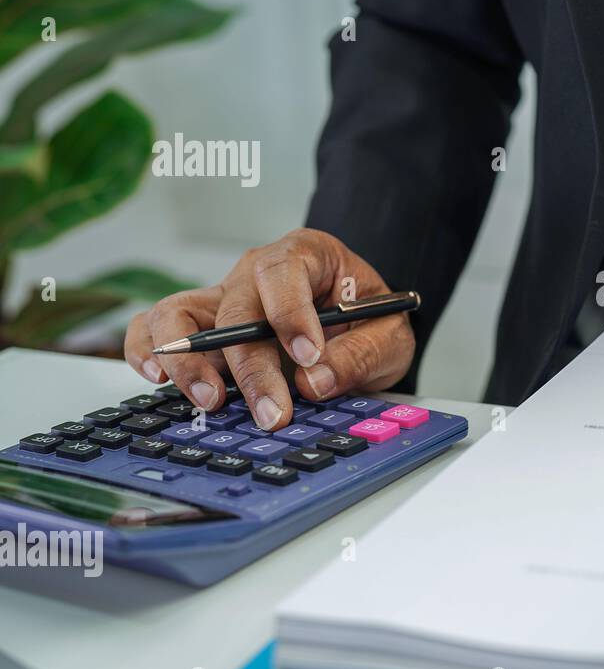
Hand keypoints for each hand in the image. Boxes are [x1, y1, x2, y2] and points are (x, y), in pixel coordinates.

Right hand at [124, 229, 415, 429]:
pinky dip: (148, 349)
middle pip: (236, 308)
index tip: (308, 356)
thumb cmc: (370, 321)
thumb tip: (315, 382)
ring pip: (180, 312)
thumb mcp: (389, 336)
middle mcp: (256, 272)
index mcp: (308, 255)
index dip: (291, 312)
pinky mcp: (201, 328)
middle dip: (253, 367)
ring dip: (188, 359)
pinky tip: (157, 379)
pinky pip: (156, 328)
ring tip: (211, 400)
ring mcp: (223, 298)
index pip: (285, 270)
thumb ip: (361, 353)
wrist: (360, 326)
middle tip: (273, 413)